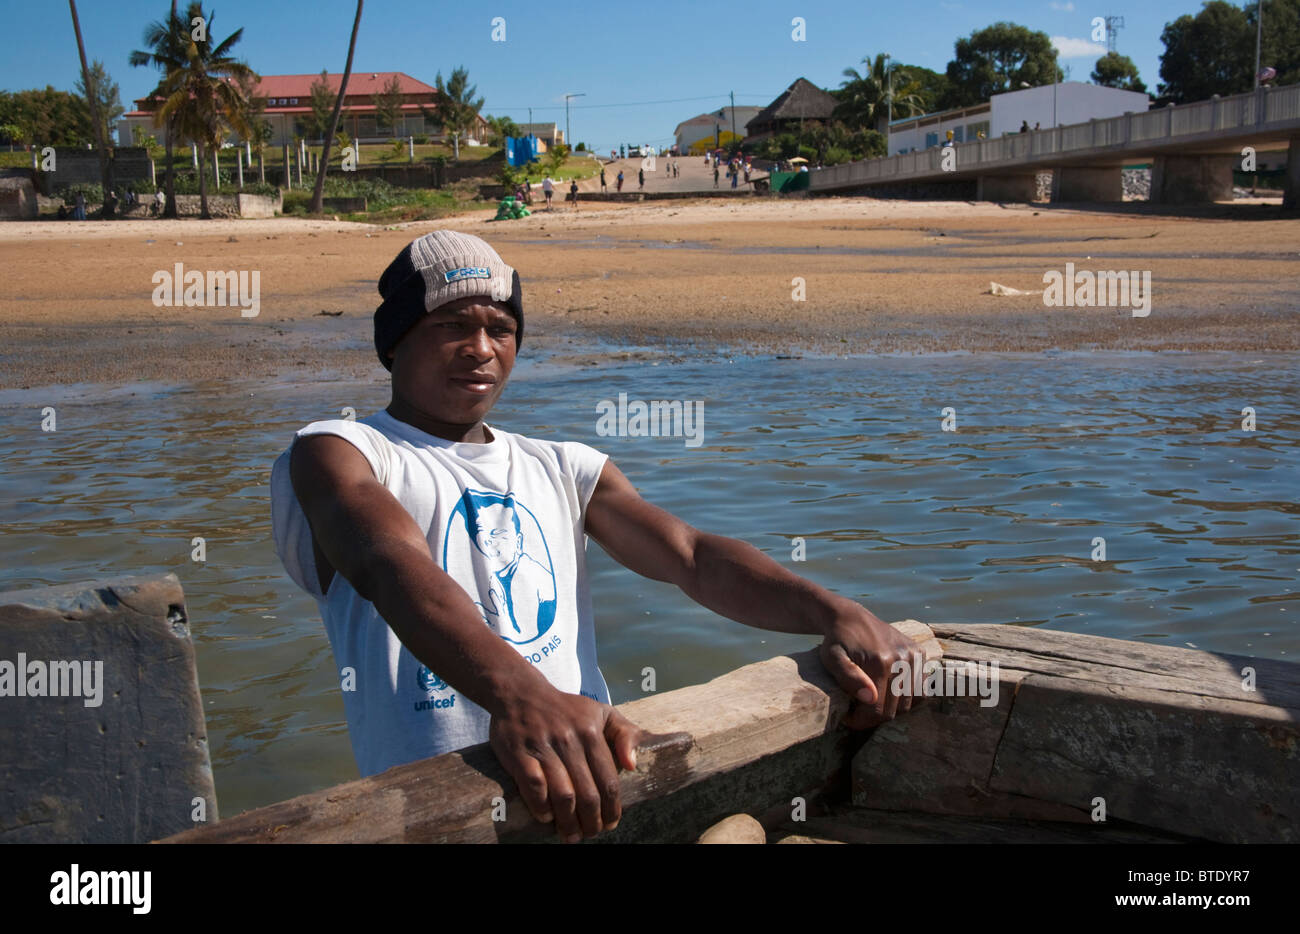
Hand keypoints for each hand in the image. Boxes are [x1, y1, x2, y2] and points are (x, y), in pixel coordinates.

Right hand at [489, 686, 642, 842]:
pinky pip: (534, 787)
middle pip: (587, 793)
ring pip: (563, 795)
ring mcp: (544, 747)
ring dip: (568, 822)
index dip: (612, 808)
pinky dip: (541, 807)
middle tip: (591, 834)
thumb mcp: (601, 712)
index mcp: (591, 731)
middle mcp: (569, 739)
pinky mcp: (519, 753)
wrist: (519, 692)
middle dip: (592, 821)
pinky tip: (547, 818)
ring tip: (571, 835)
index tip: (611, 823)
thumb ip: (624, 733)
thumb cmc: (565, 708)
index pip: (608, 779)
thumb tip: (632, 765)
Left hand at [818, 601, 925, 729]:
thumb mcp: (832, 658)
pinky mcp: (919, 653)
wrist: (850, 617)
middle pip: (895, 709)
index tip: (849, 719)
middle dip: (875, 717)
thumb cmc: (837, 641)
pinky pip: (921, 688)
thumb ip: (849, 678)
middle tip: (858, 711)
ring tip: (873, 702)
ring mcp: (913, 656)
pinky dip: (907, 696)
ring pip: (909, 702)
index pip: (878, 710)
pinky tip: (889, 693)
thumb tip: (871, 698)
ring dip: (892, 708)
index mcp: (880, 662)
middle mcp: (902, 659)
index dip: (862, 721)